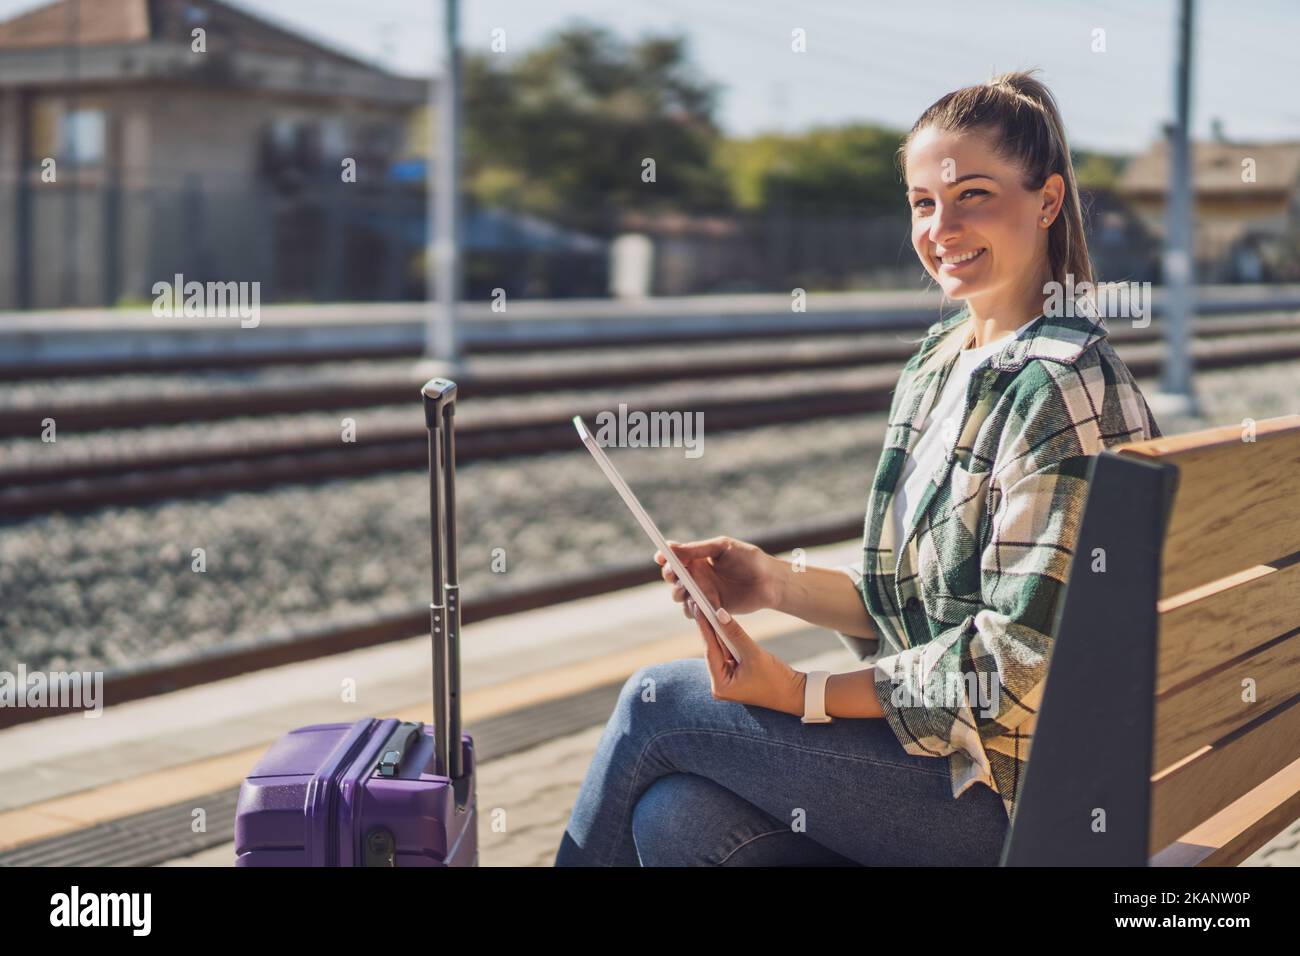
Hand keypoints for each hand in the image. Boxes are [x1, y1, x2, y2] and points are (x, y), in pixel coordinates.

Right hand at [653, 536, 779, 620]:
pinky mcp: (710, 608)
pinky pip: (692, 611)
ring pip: (679, 596)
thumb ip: (697, 549)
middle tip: (677, 576)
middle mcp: (697, 575)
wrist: (770, 582)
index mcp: (698, 557)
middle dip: (671, 577)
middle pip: (672, 578)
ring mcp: (703, 592)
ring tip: (688, 591)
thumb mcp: (722, 547)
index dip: (664, 558)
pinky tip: (698, 604)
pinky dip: (691, 609)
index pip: (674, 557)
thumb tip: (670, 546)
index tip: (661, 557)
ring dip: (679, 594)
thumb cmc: (749, 559)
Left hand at [691, 604, 806, 715]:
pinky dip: (728, 639)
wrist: (795, 693)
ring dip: (718, 631)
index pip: (710, 651)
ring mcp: (727, 680)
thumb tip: (719, 614)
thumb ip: (736, 633)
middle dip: (709, 628)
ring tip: (708, 609)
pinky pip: (728, 653)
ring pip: (721, 650)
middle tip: (700, 605)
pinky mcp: (735, 675)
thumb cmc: (776, 679)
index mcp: (720, 686)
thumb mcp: (754, 654)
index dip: (704, 628)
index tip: (698, 608)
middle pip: (713, 650)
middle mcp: (719, 684)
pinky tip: (720, 621)